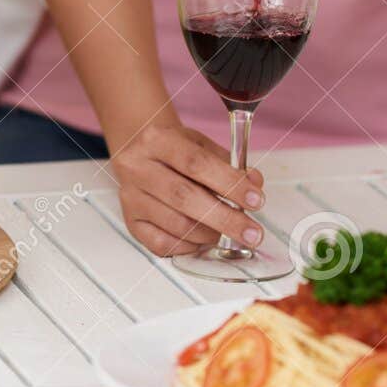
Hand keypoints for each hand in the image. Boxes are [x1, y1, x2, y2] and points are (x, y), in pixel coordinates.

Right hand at [110, 123, 265, 255]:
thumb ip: (229, 164)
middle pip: (184, 197)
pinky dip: (189, 246)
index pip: (196, 162)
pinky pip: (161, 243)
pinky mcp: (130, 221)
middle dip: (225, 218)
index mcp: (157, 140)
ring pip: (174, 223)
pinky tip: (203, 239)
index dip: (229, 183)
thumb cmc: (176, 151)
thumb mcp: (202, 145)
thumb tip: (254, 185)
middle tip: (252, 233)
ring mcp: (130, 196)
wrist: (139, 154)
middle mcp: (137, 167)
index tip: (256, 200)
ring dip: (210, 233)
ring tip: (229, 234)